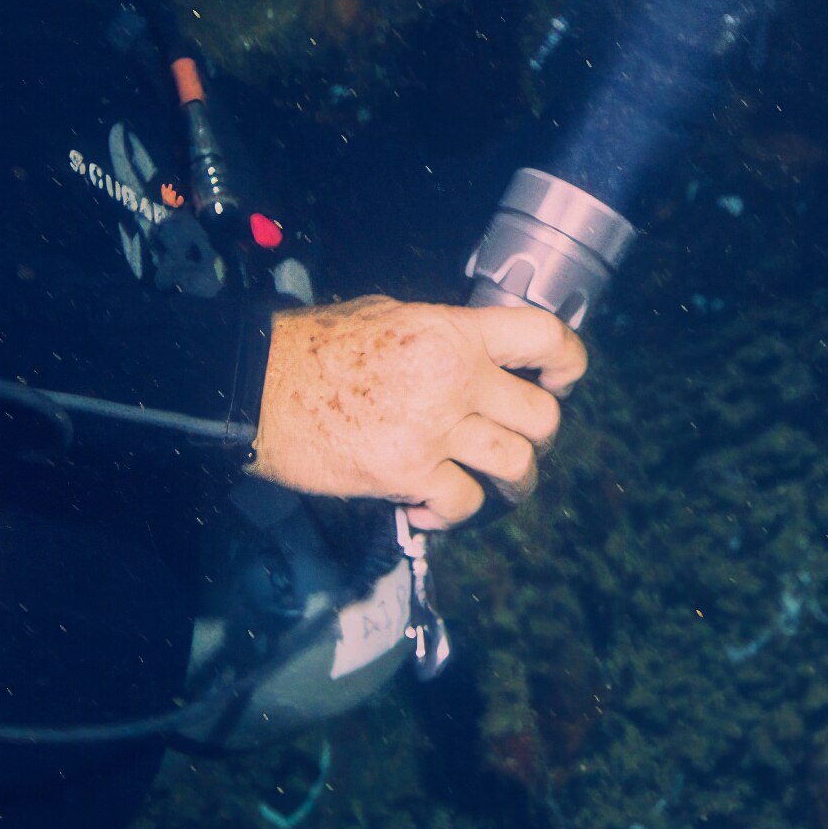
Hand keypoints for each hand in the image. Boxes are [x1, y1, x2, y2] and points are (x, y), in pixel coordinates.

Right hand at [253, 298, 588, 531]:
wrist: (258, 388)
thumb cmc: (311, 347)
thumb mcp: (385, 314)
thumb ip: (437, 335)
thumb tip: (468, 351)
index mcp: (452, 332)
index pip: (543, 336)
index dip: (568, 362)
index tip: (561, 381)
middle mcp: (455, 378)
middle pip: (542, 417)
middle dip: (538, 436)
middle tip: (518, 441)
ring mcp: (436, 429)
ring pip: (517, 465)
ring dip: (513, 483)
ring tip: (494, 485)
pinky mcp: (408, 474)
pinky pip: (463, 503)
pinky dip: (451, 514)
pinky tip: (428, 509)